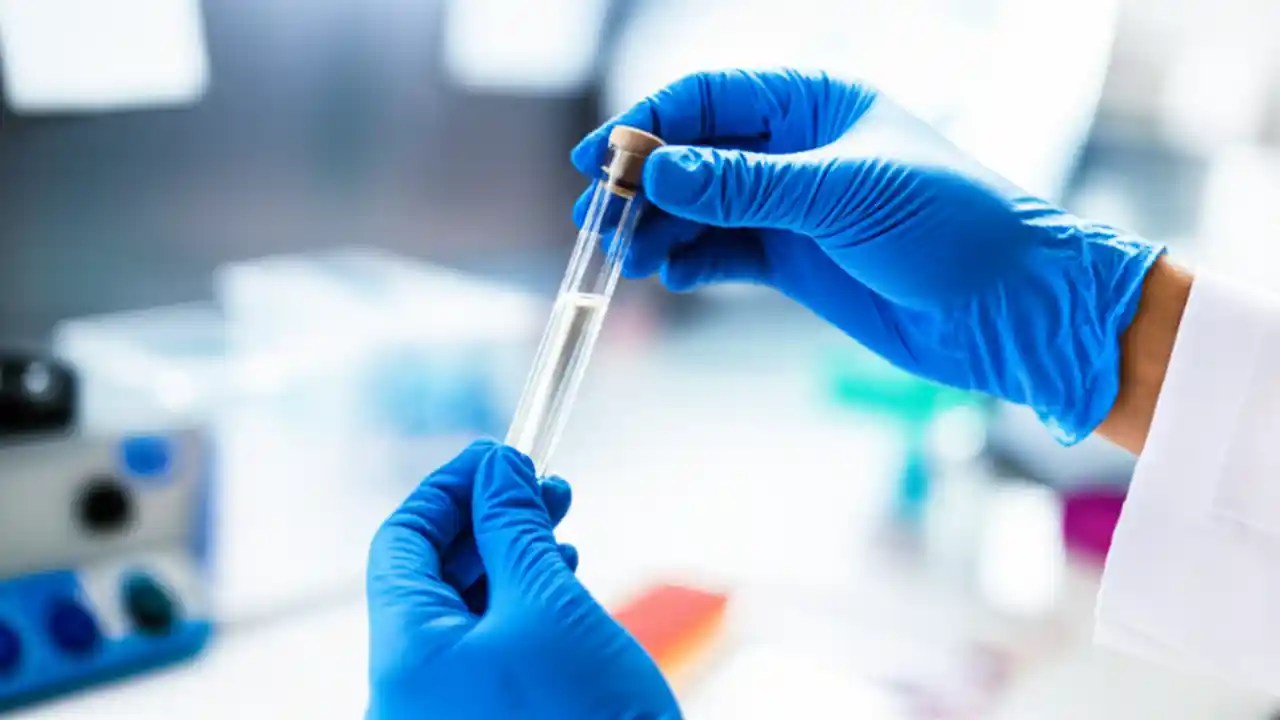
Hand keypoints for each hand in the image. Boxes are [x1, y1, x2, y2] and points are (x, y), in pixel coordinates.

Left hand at [366, 439, 679, 719]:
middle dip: (486, 519)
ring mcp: (444, 713)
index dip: (449, 488)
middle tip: (540, 482)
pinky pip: (483, 650)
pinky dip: (518, 605)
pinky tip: (558, 579)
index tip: (497, 454)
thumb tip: (498, 471)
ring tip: (558, 522)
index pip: (401, 543)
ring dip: (508, 557)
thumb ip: (514, 530)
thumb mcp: (551, 608)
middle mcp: (410, 691)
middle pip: (429, 576)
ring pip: (462, 612)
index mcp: (405, 657)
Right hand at [572, 69, 1163, 442]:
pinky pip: (725, 251)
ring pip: (703, 207)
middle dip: (646, 183)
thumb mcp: (841, 193)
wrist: (1009, 309)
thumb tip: (656, 168)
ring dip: (661, 227)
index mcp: (815, 103)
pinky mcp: (795, 260)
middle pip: (696, 153)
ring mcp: (794, 206)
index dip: (649, 122)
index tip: (600, 157)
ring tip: (627, 254)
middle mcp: (797, 149)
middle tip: (600, 219)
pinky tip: (666, 273)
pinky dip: (691, 259)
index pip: (710, 97)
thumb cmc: (950, 225)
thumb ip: (745, 183)